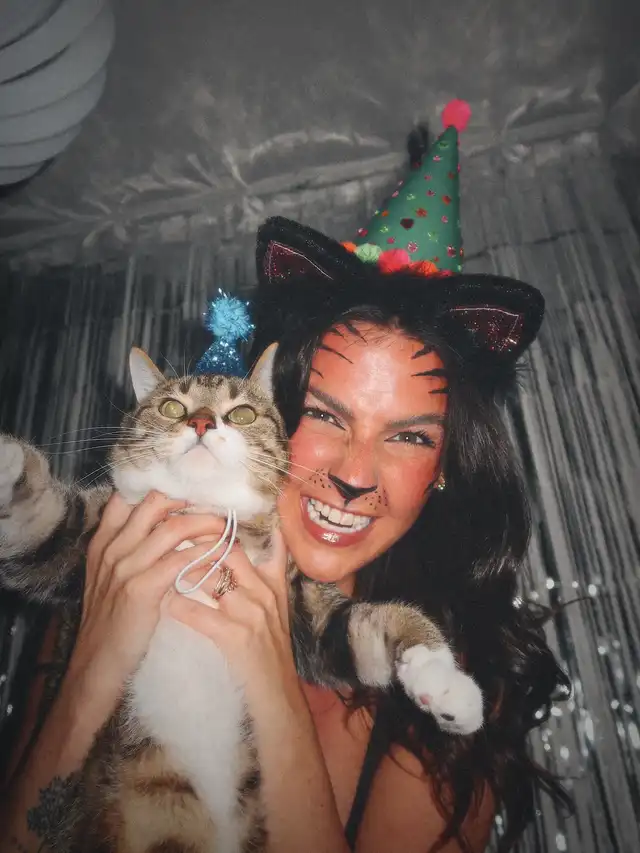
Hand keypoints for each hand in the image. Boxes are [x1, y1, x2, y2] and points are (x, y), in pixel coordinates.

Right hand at [64, 491, 230, 712]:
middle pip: (154, 502)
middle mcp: (113, 548)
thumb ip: (132, 551)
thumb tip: (168, 527)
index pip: (129, 497)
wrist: (95, 666)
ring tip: (227, 526)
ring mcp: (126, 567)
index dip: (162, 489)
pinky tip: (223, 552)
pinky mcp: (141, 589)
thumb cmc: (112, 623)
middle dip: (190, 500)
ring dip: (206, 523)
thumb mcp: (112, 579)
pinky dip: (206, 552)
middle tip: (215, 504)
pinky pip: (180, 560)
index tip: (190, 489)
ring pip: (173, 527)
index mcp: (104, 542)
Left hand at [168, 524, 296, 707]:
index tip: (189, 523)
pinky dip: (176, 606)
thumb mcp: (279, 604)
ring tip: (157, 570)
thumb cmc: (272, 652)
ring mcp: (250, 613)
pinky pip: (198, 613)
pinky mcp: (236, 637)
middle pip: (225, 552)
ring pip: (209, 578)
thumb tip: (276, 532)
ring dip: (180, 573)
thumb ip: (274, 568)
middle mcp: (263, 592)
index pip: (244, 544)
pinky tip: (161, 604)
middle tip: (165, 544)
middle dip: (194, 546)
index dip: (216, 530)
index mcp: (272, 582)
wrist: (279, 698)